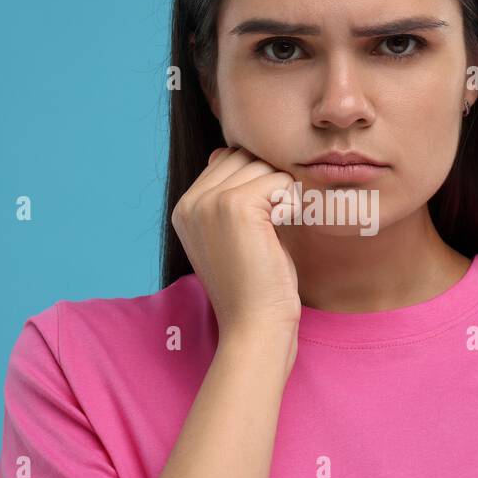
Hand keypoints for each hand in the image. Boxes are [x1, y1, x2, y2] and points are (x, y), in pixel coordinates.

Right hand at [170, 147, 302, 341]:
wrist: (255, 325)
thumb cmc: (255, 286)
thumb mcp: (234, 236)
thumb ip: (229, 196)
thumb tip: (230, 152)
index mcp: (185, 208)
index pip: (226, 160)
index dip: (256, 184)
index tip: (264, 222)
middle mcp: (190, 201)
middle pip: (244, 158)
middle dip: (269, 185)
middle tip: (275, 225)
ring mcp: (209, 202)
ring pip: (262, 165)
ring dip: (282, 194)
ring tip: (276, 230)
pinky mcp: (234, 206)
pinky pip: (279, 179)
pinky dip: (291, 202)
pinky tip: (282, 230)